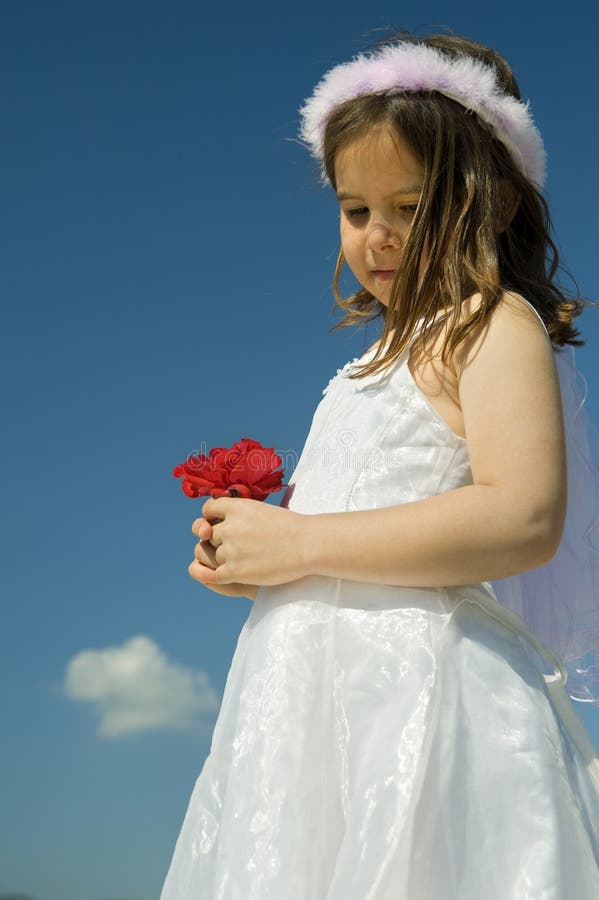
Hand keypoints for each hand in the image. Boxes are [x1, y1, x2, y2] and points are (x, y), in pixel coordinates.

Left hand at [188, 496, 309, 586]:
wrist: (308, 545)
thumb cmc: (290, 527)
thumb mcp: (261, 509)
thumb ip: (238, 513)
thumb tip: (216, 520)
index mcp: (237, 508)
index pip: (208, 509)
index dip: (210, 517)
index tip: (216, 523)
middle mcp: (229, 527)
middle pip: (208, 535)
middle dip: (216, 539)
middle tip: (234, 545)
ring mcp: (231, 550)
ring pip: (212, 555)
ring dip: (222, 558)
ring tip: (243, 559)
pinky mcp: (235, 572)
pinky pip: (211, 575)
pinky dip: (207, 574)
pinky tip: (208, 572)